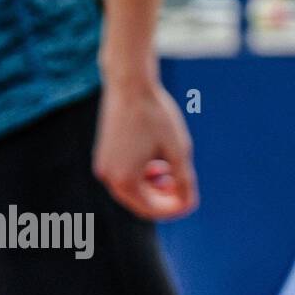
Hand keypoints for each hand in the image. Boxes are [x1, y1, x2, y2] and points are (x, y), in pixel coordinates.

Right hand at [94, 78, 196, 220]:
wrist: (129, 85)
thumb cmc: (155, 115)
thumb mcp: (178, 150)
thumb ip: (184, 181)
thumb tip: (188, 204)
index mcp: (124, 179)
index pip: (151, 209)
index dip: (174, 209)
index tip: (191, 200)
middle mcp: (108, 176)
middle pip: (140, 203)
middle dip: (163, 200)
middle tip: (183, 186)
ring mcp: (103, 165)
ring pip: (132, 190)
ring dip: (153, 188)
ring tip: (171, 170)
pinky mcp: (103, 154)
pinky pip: (124, 176)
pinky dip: (142, 175)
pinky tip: (157, 160)